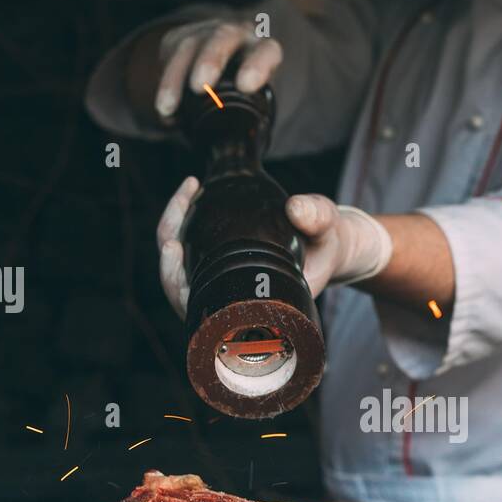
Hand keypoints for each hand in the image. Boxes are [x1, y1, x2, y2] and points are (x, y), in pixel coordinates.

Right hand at [154, 20, 282, 119]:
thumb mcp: (257, 105)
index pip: (267, 51)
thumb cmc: (246, 95)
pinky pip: (170, 56)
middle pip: (224, 37)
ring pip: (191, 45)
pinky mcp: (180, 38)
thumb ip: (253, 124)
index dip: (258, 65)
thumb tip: (239, 152)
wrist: (222, 73)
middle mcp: (237, 36)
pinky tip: (164, 108)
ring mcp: (207, 34)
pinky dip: (165, 83)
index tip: (246, 85)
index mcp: (264, 51)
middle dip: (211, 59)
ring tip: (169, 106)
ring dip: (177, 76)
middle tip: (200, 85)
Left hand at [155, 183, 393, 317]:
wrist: (331, 247)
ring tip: (187, 193)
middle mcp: (230, 301)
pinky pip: (188, 253)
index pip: (198, 307)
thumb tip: (296, 209)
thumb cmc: (328, 247)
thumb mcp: (328, 231)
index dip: (176, 283)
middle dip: (169, 241)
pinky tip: (191, 197)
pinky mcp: (219, 268)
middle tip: (182, 202)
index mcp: (249, 308)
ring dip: (174, 228)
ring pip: (179, 267)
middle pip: (178, 284)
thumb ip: (317, 219)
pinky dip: (183, 225)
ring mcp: (222, 285)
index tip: (172, 247)